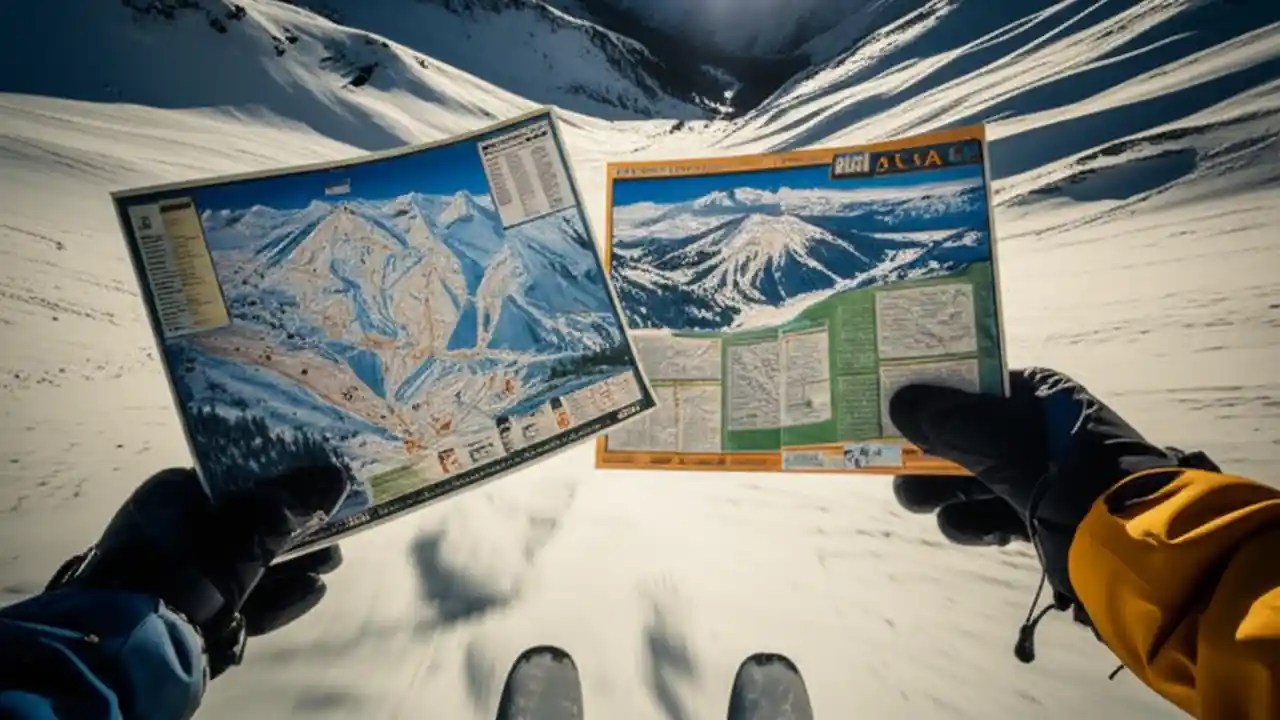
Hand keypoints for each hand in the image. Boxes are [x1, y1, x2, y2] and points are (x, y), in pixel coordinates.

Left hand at [47, 466, 348, 676]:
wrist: (132, 646)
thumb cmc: (185, 568)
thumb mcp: (245, 531)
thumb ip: (292, 504)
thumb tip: (337, 474)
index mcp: (174, 498)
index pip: (236, 479)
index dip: (280, 479)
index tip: (318, 482)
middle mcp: (177, 534)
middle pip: (250, 525)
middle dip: (298, 530)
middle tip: (337, 526)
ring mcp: (185, 580)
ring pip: (252, 566)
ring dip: (295, 564)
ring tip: (332, 561)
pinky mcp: (197, 618)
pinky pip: (245, 601)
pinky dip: (278, 597)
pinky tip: (313, 590)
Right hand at [887, 368, 1216, 652]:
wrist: (1139, 554)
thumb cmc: (1076, 483)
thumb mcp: (1008, 448)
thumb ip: (951, 425)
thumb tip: (897, 400)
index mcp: (1037, 396)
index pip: (969, 386)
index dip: (929, 399)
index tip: (891, 415)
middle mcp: (1031, 429)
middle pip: (956, 435)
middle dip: (926, 458)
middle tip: (898, 472)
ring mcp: (1031, 475)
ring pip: (962, 479)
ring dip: (941, 496)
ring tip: (927, 507)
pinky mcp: (1030, 516)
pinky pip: (981, 513)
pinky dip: (973, 525)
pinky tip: (988, 534)